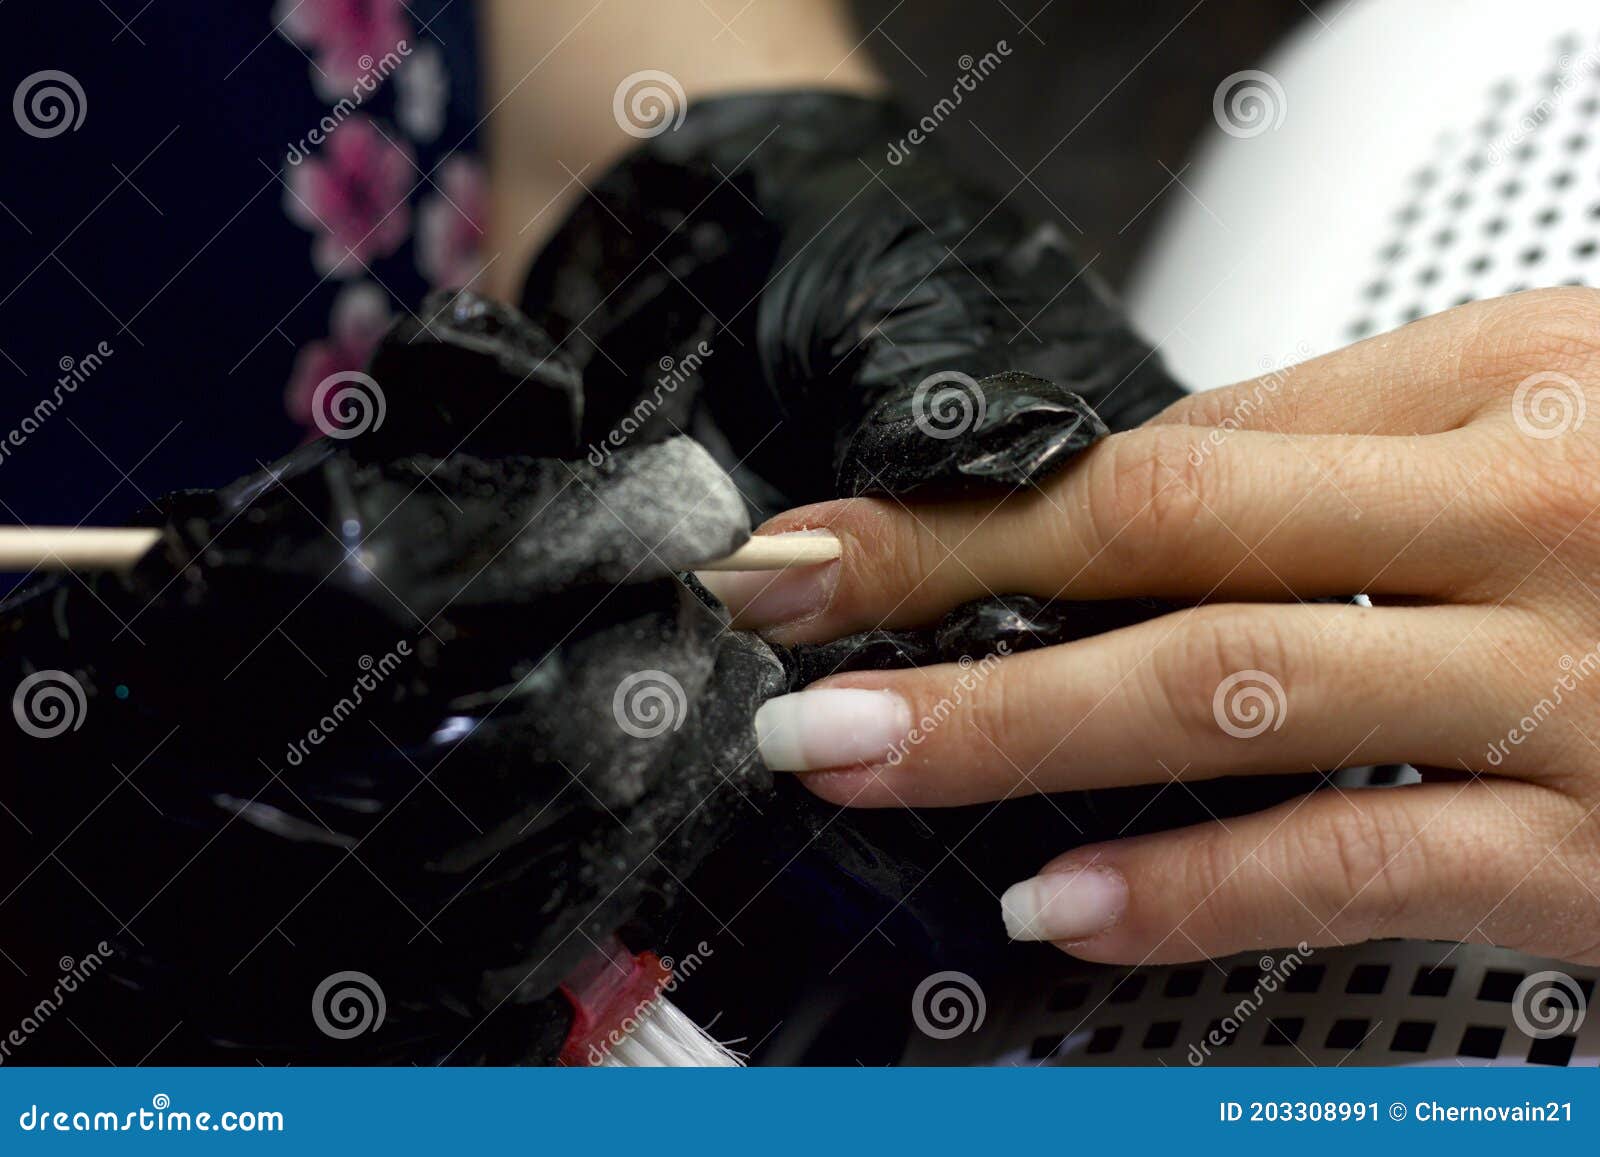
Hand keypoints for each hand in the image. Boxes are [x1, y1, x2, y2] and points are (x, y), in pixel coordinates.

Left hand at [709, 288, 1599, 964]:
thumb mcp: (1578, 432)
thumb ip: (1380, 459)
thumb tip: (1156, 495)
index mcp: (1529, 382)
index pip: (1203, 432)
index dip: (1004, 489)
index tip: (870, 527)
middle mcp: (1544, 511)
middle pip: (1167, 522)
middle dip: (943, 563)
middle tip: (783, 595)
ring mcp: (1576, 680)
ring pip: (1228, 685)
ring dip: (1007, 722)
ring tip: (852, 744)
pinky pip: (1360, 860)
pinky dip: (1192, 884)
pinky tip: (1055, 898)